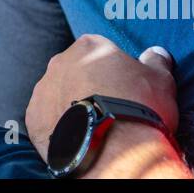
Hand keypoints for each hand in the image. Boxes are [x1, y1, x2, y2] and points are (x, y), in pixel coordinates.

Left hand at [25, 34, 178, 163]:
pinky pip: (46, 117)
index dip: (113, 72)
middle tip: (108, 108)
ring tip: (93, 125)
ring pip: (58, 94)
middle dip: (88, 86)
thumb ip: (156, 62)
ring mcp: (43, 89)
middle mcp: (60, 62)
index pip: (100, 53)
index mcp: (90, 46)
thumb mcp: (160, 80)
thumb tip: (157, 53)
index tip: (123, 89)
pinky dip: (58, 125)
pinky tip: (76, 136)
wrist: (114, 146)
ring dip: (71, 104)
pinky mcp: (33, 117)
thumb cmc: (139, 106)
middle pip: (75, 71)